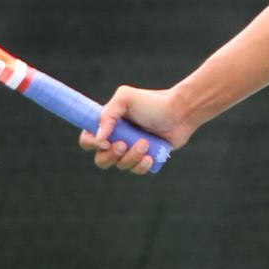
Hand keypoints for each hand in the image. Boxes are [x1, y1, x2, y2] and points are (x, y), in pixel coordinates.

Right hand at [78, 85, 193, 175]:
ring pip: (120, 166)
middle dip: (112, 155)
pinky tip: (150, 157)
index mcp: (107, 124)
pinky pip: (136, 170)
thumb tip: (100, 137)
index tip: (105, 141)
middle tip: (125, 144)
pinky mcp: (145, 158)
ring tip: (145, 143)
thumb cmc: (153, 102)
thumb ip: (108, 114)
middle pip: (101, 160)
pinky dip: (141, 166)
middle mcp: (116, 139)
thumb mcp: (126, 98)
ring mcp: (131, 150)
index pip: (87, 140)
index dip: (92, 144)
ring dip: (131, 157)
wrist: (181, 112)